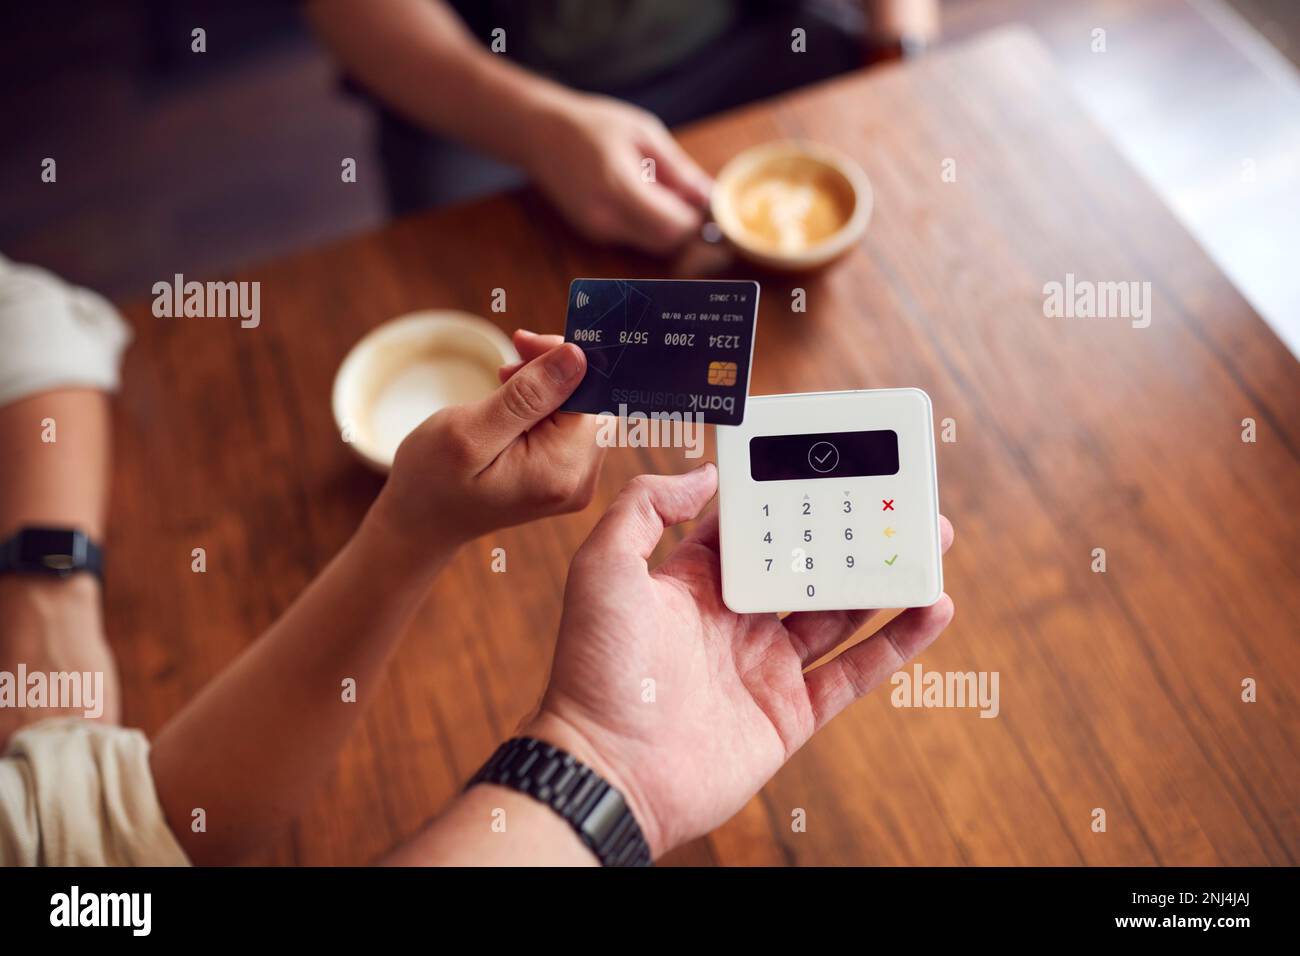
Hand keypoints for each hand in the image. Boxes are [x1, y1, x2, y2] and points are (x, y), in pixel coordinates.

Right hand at [371, 329, 605, 551]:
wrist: (422, 522)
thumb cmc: (432, 479)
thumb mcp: (469, 431)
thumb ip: (527, 396)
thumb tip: (577, 357)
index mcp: (560, 471)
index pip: (590, 394)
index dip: (563, 360)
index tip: (522, 343)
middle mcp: (579, 479)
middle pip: (592, 402)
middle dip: (555, 371)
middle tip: (506, 367)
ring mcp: (574, 480)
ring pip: (582, 410)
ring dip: (548, 386)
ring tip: (504, 383)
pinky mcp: (565, 475)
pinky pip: (570, 426)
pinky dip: (545, 405)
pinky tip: (513, 403)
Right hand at [527, 94, 712, 254]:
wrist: (540, 134)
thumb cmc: (591, 125)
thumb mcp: (643, 133)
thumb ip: (678, 169)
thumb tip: (708, 195)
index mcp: (619, 188)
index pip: (673, 226)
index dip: (696, 217)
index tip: (701, 196)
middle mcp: (606, 219)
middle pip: (665, 242)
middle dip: (684, 224)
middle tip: (683, 191)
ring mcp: (597, 231)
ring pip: (652, 243)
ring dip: (667, 223)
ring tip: (657, 186)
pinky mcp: (594, 235)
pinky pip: (635, 238)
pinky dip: (648, 222)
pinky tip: (639, 193)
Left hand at [527, 465, 954, 857]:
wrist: (609, 772)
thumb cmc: (596, 669)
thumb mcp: (604, 568)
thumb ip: (646, 509)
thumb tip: (704, 475)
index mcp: (693, 584)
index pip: (753, 530)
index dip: (788, 497)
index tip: (830, 463)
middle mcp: (734, 621)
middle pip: (807, 566)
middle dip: (852, 532)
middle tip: (901, 497)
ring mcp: (766, 666)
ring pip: (840, 612)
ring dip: (885, 578)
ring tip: (931, 539)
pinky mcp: (791, 713)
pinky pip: (855, 672)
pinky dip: (898, 642)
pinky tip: (933, 607)